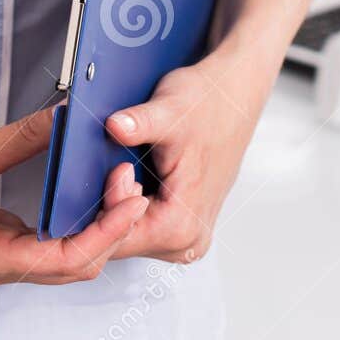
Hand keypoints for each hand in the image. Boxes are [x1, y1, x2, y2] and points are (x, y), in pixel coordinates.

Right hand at [0, 105, 148, 286]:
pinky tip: (82, 188)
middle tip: (132, 183)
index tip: (130, 197)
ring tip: (116, 184)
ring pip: (57, 254)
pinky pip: (39, 237)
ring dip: (90, 224)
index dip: (105, 230)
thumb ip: (25, 139)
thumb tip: (69, 119)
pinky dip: (66, 217)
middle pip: (69, 264)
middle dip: (107, 227)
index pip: (65, 260)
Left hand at [101, 48, 272, 263]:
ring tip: (134, 168)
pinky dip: (131, 203)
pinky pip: (142, 226)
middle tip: (124, 165)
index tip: (119, 167)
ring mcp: (187, 235)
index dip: (107, 204)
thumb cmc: (207, 105)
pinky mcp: (184, 224)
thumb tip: (114, 126)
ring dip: (120, 203)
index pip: (119, 239)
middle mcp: (188, 240)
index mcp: (183, 224)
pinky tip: (139, 177)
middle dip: (111, 204)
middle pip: (123, 240)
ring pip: (130, 234)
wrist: (232, 98)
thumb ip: (139, 123)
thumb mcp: (169, 111)